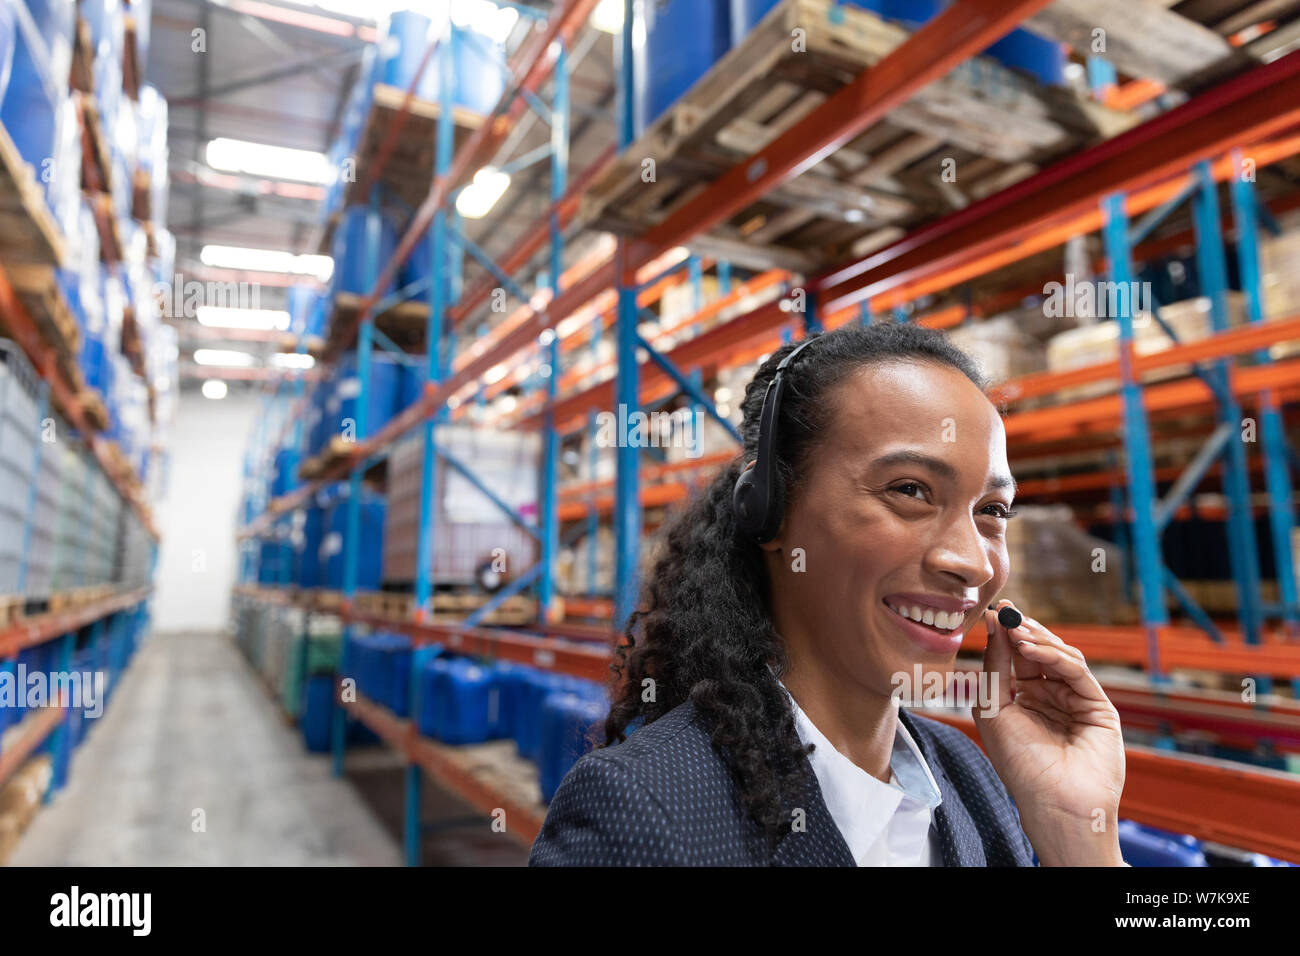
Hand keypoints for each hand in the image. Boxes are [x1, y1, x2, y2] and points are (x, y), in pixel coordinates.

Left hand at [971, 600, 1125, 865]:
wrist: (1054, 803)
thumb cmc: (1020, 765)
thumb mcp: (995, 709)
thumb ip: (995, 667)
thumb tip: (994, 625)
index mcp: (1025, 700)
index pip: (1017, 658)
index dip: (1006, 635)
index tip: (993, 611)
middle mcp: (1051, 697)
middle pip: (1040, 652)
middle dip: (1023, 630)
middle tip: (1007, 610)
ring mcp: (1076, 701)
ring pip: (1061, 657)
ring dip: (1038, 640)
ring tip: (1016, 630)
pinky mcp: (1098, 706)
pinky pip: (1077, 672)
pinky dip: (1055, 656)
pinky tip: (1032, 648)